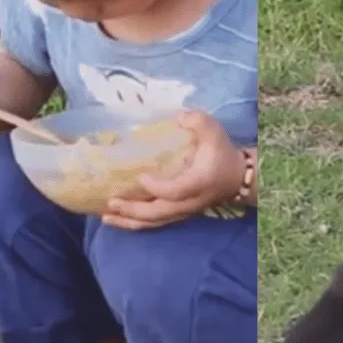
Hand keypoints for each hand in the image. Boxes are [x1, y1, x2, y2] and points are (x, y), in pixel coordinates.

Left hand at [102, 111, 244, 230]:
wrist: (236, 178)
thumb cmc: (221, 153)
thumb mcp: (214, 132)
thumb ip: (199, 122)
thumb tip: (178, 119)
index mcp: (198, 182)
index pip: (177, 191)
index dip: (159, 187)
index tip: (141, 176)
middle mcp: (189, 202)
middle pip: (159, 213)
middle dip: (134, 210)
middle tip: (111, 202)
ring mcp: (182, 211)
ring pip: (154, 222)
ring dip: (129, 221)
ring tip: (106, 217)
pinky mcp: (176, 213)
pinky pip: (154, 223)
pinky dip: (134, 222)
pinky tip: (116, 218)